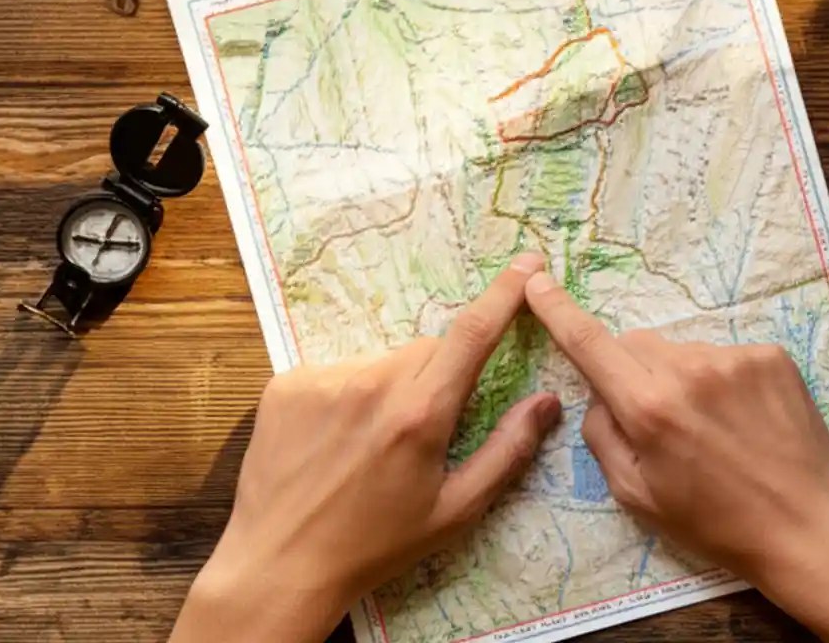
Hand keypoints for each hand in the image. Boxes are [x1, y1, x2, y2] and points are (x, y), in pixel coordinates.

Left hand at [171, 254, 562, 642]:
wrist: (281, 565)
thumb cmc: (377, 545)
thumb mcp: (456, 511)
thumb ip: (508, 451)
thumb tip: (547, 402)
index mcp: (420, 415)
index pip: (473, 333)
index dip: (505, 293)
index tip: (527, 262)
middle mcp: (371, 385)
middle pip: (429, 349)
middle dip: (441, 375)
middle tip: (426, 429)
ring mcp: (324, 380)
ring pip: (384, 360)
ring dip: (392, 387)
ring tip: (372, 444)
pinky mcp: (287, 384)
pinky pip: (339, 371)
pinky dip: (349, 395)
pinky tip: (336, 440)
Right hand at [525, 273, 828, 642]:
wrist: (805, 526)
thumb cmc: (715, 524)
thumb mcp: (637, 496)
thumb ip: (603, 437)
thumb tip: (598, 395)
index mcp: (648, 408)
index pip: (589, 345)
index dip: (557, 311)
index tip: (537, 281)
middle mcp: (689, 370)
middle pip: (636, 345)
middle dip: (632, 372)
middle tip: (658, 421)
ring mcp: (735, 358)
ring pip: (682, 351)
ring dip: (682, 378)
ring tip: (713, 429)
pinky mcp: (771, 355)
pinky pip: (725, 355)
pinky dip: (723, 380)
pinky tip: (744, 420)